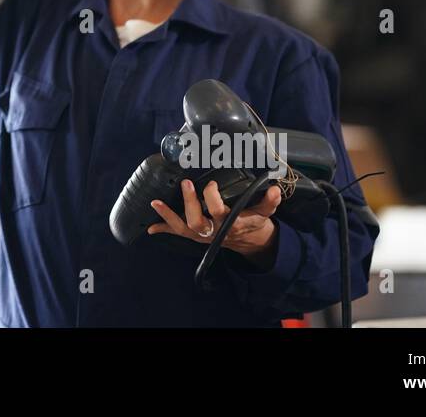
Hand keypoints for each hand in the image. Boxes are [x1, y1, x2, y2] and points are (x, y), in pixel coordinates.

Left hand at [148, 179, 280, 263]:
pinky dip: (163, 229)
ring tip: (155, 203)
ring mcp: (201, 235)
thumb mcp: (264, 212)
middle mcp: (212, 230)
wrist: (249, 241)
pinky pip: (177, 233)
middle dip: (189, 203)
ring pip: (182, 228)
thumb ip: (269, 202)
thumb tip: (275, 189)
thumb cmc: (253, 221)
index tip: (210, 183)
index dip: (212, 198)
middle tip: (185, 184)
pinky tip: (150, 227)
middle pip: (197, 221)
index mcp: (229, 223)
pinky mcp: (194, 235)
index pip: (218, 211)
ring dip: (168, 216)